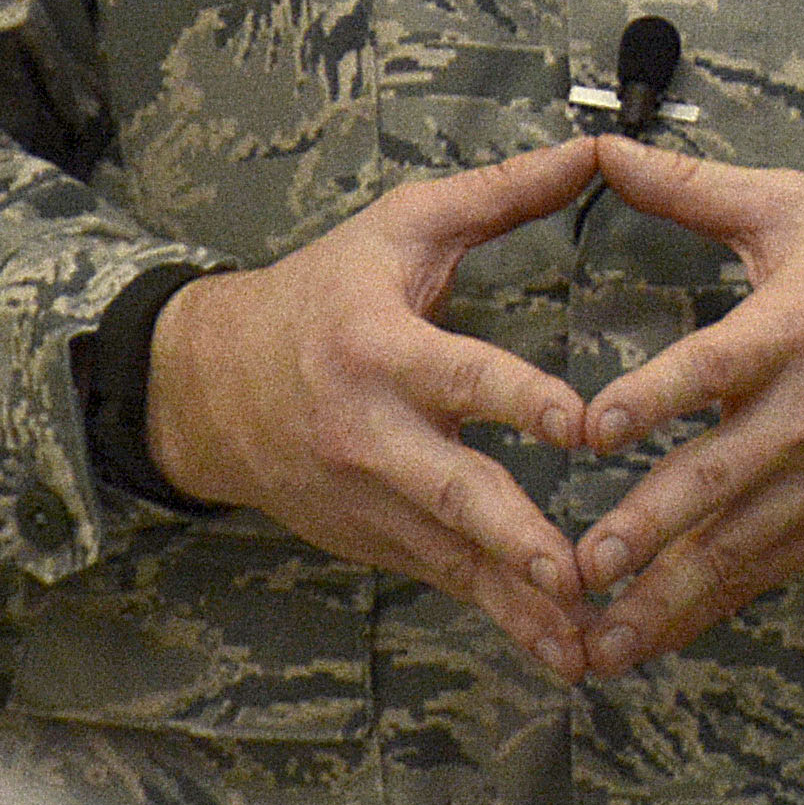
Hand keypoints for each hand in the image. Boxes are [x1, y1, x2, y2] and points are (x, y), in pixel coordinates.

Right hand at [147, 146, 605, 677]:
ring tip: (587, 647)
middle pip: (452, 491)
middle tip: (573, 572)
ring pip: (455, 558)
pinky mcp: (378, 542)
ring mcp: (371, 500)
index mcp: (381, 350)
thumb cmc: (319, 294)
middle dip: (514, 535)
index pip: (462, 377)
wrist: (207, 387)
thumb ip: (501, 196)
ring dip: (519, 605)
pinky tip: (561, 654)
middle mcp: (373, 435)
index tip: (583, 426)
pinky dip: (502, 621)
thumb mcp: (399, 230)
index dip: (522, 401)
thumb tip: (596, 149)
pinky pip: (448, 584)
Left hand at [559, 147, 803, 674]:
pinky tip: (653, 640)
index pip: (718, 365)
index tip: (596, 427)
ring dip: (669, 595)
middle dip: (652, 526)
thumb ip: (694, 188)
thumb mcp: (798, 212)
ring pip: (739, 545)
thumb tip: (604, 149)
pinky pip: (766, 573)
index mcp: (797, 326)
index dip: (657, 396)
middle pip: (722, 474)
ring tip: (602, 639)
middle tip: (586, 561)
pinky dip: (709, 610)